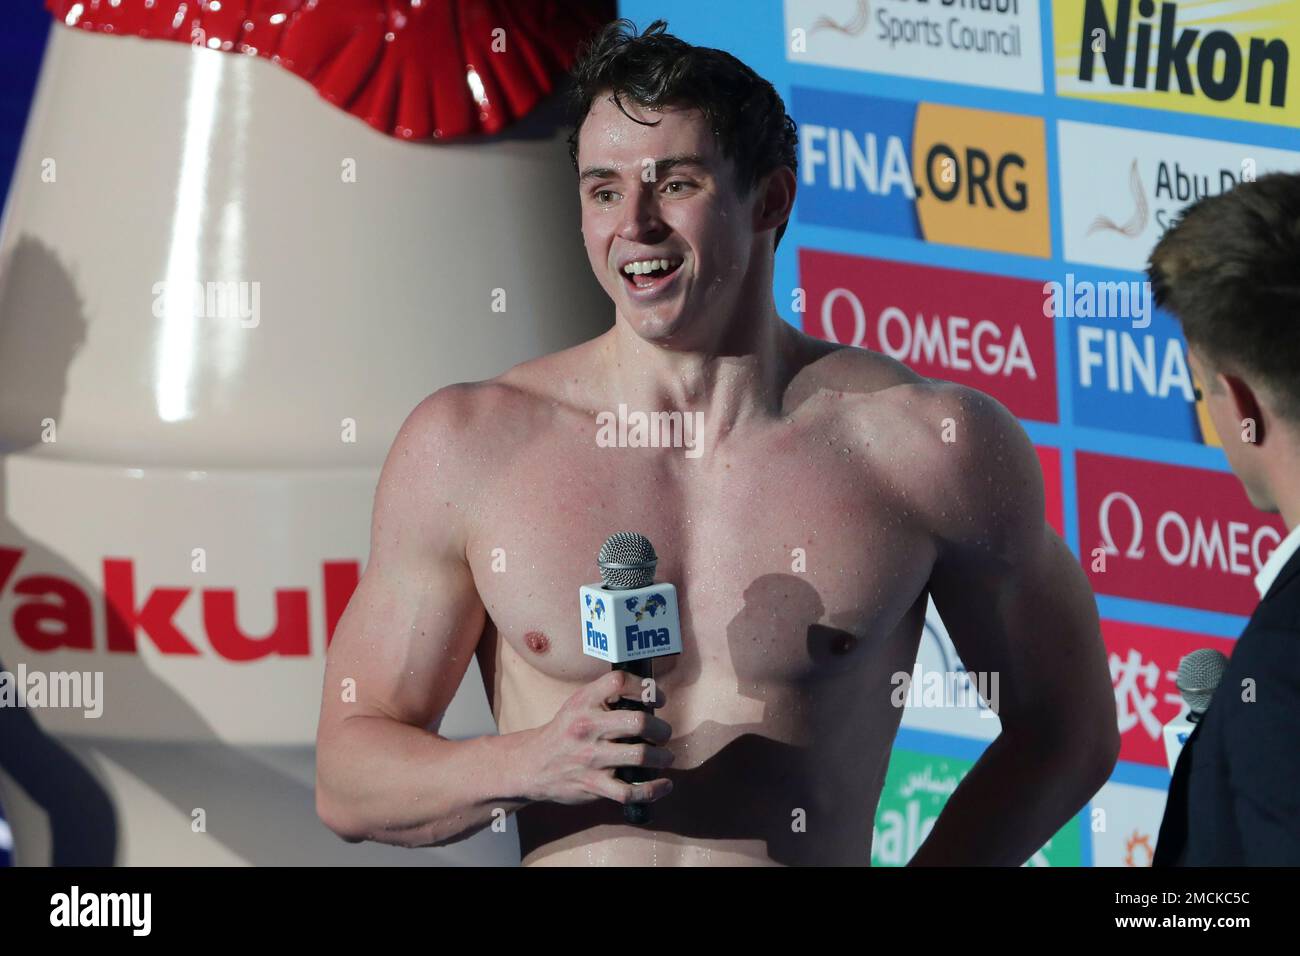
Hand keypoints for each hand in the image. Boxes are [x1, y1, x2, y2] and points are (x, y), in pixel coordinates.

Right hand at [518, 669, 673, 805]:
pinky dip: (653, 789)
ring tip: (664, 756)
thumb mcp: (578, 705)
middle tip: (663, 733)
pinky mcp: (593, 785)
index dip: (646, 687)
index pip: (619, 682)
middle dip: (661, 729)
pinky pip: (630, 792)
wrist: (532, 765)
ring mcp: (590, 758)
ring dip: (662, 757)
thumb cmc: (564, 732)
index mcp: (584, 702)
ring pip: (640, 755)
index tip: (658, 699)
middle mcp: (587, 727)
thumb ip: (607, 698)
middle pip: (639, 721)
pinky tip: (664, 785)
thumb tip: (649, 699)